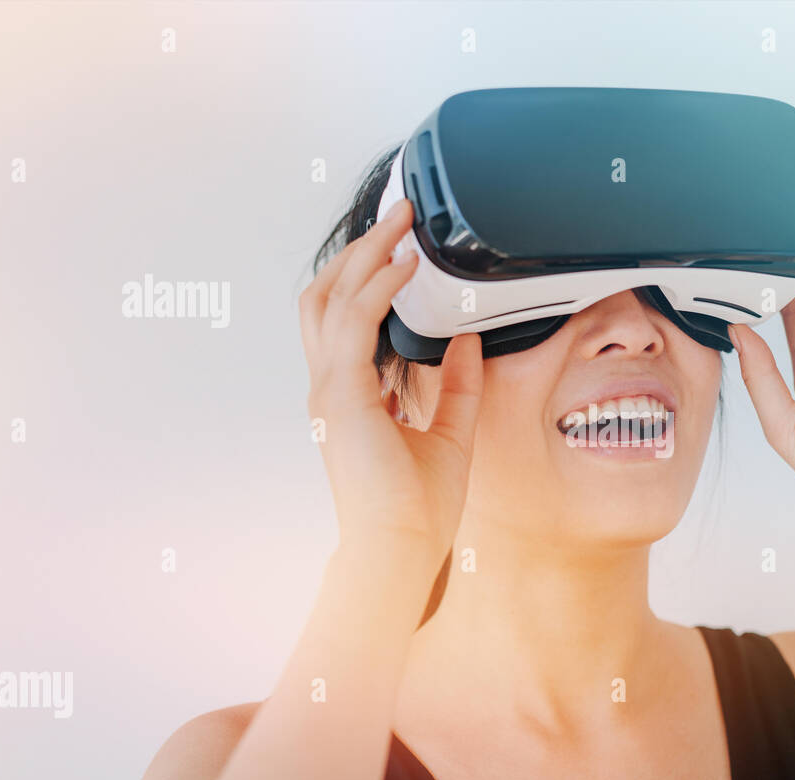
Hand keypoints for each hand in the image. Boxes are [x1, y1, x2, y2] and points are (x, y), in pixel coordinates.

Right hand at [299, 199, 482, 566]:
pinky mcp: (341, 395)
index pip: (341, 319)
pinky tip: (407, 265)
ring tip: (401, 224)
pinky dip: (378, 286)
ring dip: (367, 253)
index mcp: (346, 397)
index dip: (365, 276)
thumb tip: (469, 342)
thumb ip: (458, 386)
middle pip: (326, 294)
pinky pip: (354, 321)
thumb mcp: (450, 433)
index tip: (398, 248)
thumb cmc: (417, 509)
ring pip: (332, 296)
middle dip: (360, 249)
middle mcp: (329, 387)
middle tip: (399, 216)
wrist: (400, 550)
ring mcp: (329, 389)